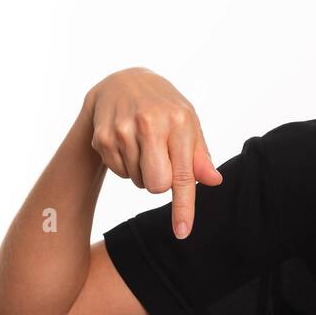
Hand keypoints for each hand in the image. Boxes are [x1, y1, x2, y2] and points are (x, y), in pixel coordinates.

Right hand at [86, 67, 220, 238]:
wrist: (122, 82)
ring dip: (144, 171)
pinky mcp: (102, 138)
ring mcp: (122, 131)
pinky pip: (121, 173)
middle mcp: (149, 124)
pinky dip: (127, 165)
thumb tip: (214, 181)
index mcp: (178, 121)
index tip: (182, 232)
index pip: (182, 174)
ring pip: (139, 182)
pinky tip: (128, 142)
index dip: (183, 206)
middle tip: (162, 159)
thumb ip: (200, 155)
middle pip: (157, 186)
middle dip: (161, 183)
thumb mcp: (189, 123)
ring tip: (144, 143)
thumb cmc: (165, 107)